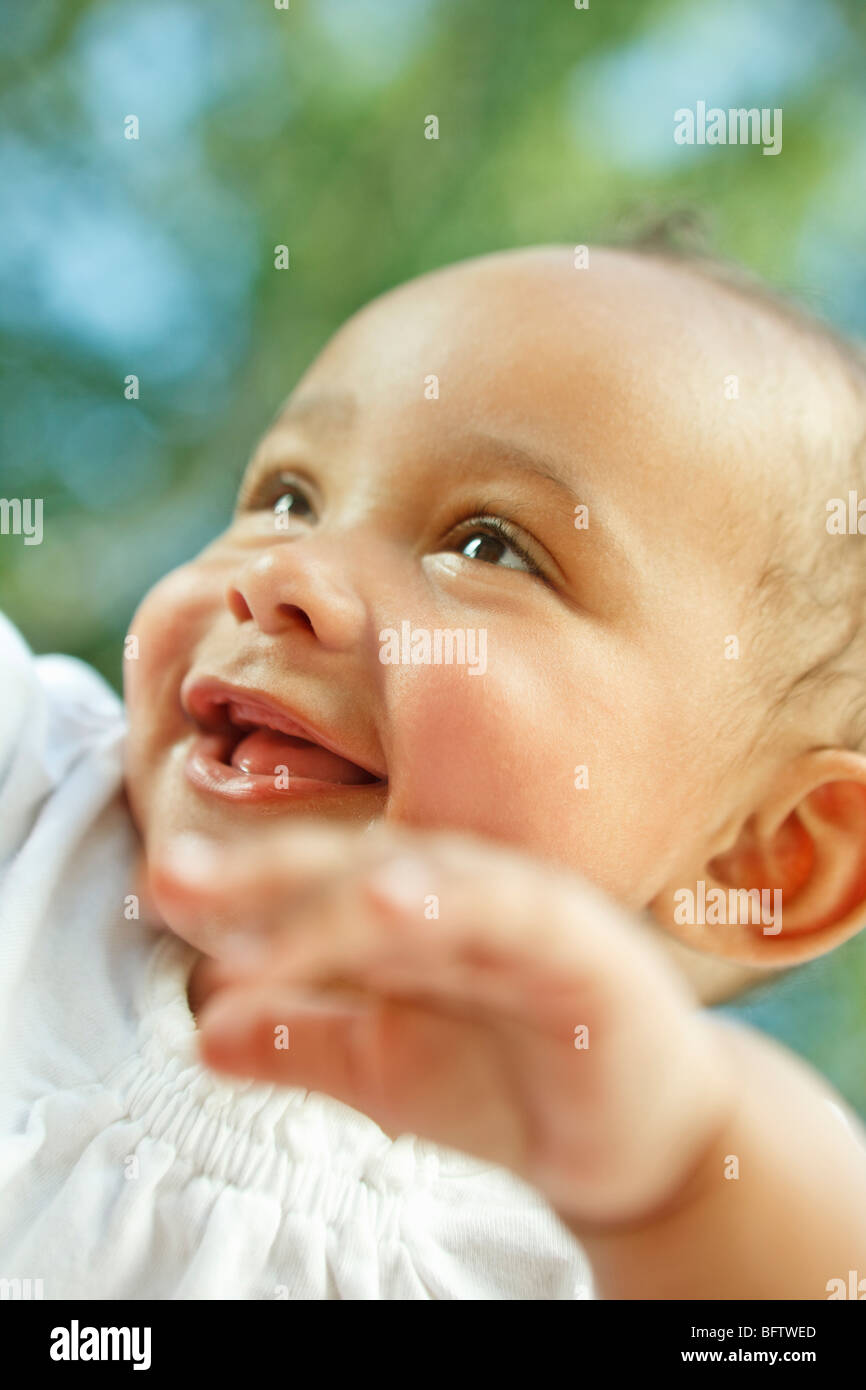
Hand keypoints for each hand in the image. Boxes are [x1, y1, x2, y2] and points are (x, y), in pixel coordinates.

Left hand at [151, 822, 733, 1226]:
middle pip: (358, 867)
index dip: (242, 887)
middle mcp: (467, 894)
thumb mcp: (387, 1067)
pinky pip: (525, 919)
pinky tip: (402, 903)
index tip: (161, 890)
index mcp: (418, 910)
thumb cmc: (510, 1085)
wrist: (635, 1145)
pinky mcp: (589, 952)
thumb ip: (306, 1042)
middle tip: (177, 877)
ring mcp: (528, 914)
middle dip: (269, 873)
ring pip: (435, 883)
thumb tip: (203, 1033)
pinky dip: (467, 905)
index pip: (318, 886)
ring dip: (354, 889)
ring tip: (273, 898)